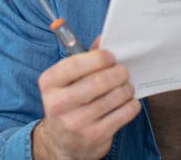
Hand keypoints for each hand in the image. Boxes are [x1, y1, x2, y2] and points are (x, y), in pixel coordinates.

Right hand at [32, 37, 140, 159]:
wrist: (64, 141)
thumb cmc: (70, 101)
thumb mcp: (69, 79)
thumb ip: (85, 58)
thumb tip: (104, 39)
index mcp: (49, 83)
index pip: (75, 65)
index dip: (98, 58)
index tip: (111, 56)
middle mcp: (58, 104)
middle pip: (98, 81)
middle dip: (118, 73)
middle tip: (123, 71)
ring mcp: (75, 123)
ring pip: (114, 96)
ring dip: (126, 88)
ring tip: (126, 86)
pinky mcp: (94, 136)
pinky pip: (123, 113)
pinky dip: (131, 104)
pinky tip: (128, 101)